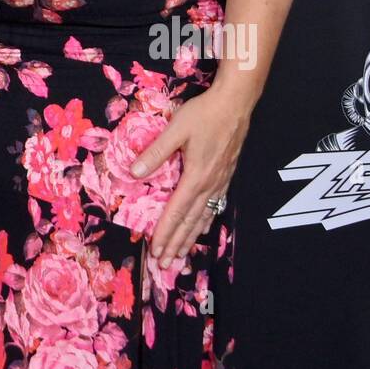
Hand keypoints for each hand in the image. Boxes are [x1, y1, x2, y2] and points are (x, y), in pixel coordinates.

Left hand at [129, 87, 251, 268]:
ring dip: (190, 238)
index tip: (154, 249)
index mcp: (196, 176)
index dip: (164, 232)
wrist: (236, 103)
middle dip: (176, 244)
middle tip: (164, 265)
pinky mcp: (226, 176)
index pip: (176, 211)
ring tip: (180, 256)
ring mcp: (221, 182)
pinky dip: (205, 222)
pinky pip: (214, 207)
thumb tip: (134, 173)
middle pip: (190, 222)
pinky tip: (202, 228)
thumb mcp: (176, 129)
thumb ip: (156, 152)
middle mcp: (210, 185)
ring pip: (203, 217)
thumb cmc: (205, 113)